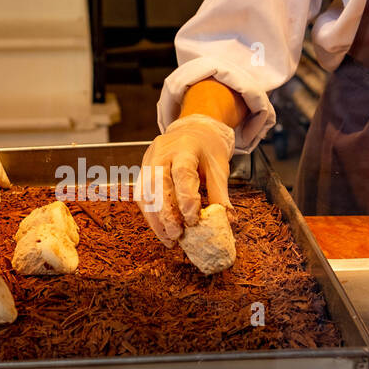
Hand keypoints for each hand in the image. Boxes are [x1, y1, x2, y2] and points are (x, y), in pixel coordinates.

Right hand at [138, 114, 234, 245]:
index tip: (193, 220)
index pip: (182, 173)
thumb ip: (220, 194)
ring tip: (169, 239)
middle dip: (166, 213)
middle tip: (177, 235)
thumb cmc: (207, 148)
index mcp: (185, 148)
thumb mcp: (218, 167)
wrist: (192, 130)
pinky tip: (161, 229)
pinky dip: (150, 216)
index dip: (186, 198)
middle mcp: (162, 153)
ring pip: (145, 193)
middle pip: (158, 184)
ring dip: (155, 219)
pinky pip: (141, 196)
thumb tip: (227, 222)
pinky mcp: (142, 171)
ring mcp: (148, 161)